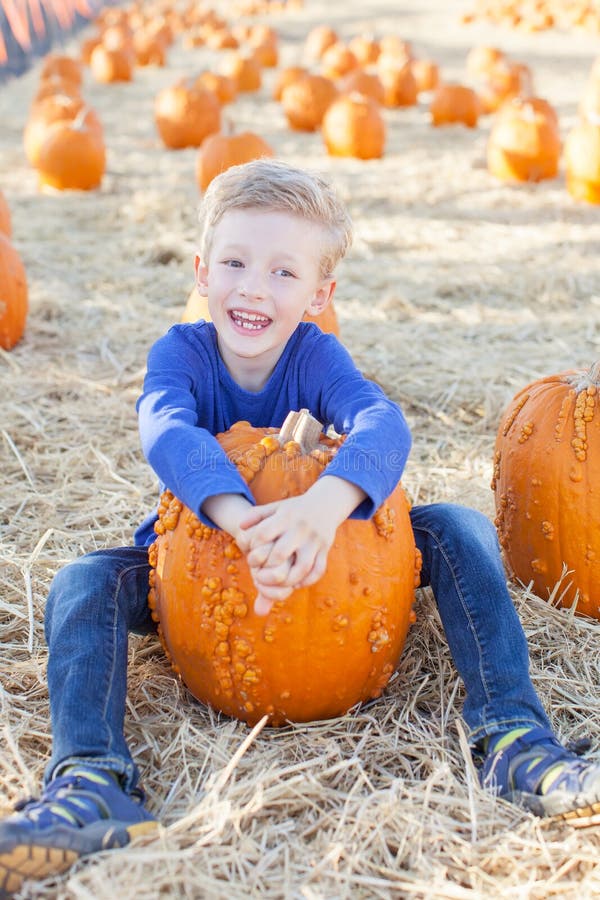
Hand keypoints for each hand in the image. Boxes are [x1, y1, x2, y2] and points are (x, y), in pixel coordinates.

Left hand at [240, 475, 365, 614]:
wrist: (327, 502)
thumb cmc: (295, 508)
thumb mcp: (276, 507)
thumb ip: (256, 515)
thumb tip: (240, 526)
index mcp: (285, 517)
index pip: (264, 534)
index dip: (254, 548)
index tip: (252, 557)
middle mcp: (300, 529)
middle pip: (280, 554)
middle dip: (267, 569)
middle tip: (260, 575)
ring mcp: (314, 540)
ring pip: (302, 567)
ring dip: (288, 580)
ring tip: (277, 584)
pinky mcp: (325, 549)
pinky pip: (318, 570)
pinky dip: (308, 581)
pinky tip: (296, 583)